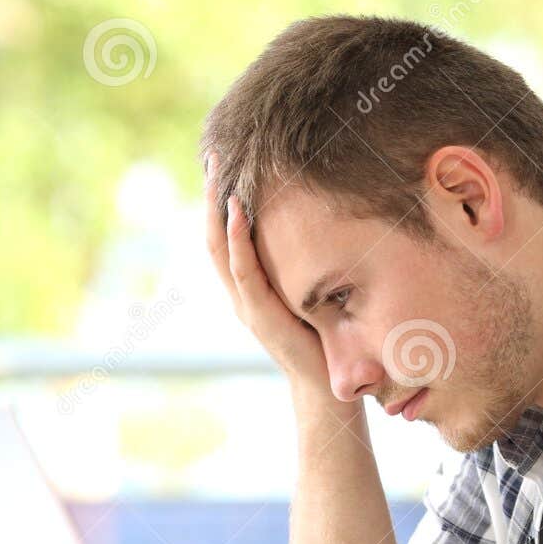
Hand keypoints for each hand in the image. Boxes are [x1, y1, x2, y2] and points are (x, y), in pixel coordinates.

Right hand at [203, 156, 329, 390]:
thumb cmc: (325, 341)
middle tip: (215, 152)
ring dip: (219, 207)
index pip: (226, 237)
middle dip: (214, 194)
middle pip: (215, 236)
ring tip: (221, 171)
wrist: (326, 390)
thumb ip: (308, 267)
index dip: (221, 201)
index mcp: (250, 289)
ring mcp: (247, 306)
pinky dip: (238, 239)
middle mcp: (241, 295)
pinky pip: (243, 271)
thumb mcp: (313, 293)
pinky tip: (239, 210)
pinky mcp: (260, 316)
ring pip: (221, 248)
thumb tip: (328, 224)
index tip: (225, 164)